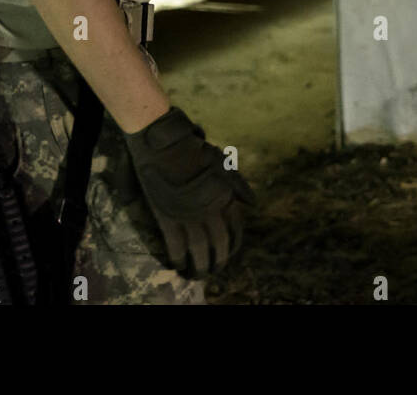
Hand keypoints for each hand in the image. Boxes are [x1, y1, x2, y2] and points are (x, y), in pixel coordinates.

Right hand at [122, 106, 256, 278]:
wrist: (165, 143)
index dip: (235, 244)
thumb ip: (237, 185)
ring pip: (198, 249)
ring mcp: (188, 215)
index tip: (232, 252)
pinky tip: (178, 266)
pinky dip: (177, 258)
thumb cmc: (194, 149)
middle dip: (219, 260)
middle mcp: (209, 209)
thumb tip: (251, 203)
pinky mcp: (167, 217)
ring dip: (200, 265)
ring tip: (199, 275)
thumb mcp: (223, 164)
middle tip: (216, 270)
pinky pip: (175, 245)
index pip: (236, 228)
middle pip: (219, 243)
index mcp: (225, 196)